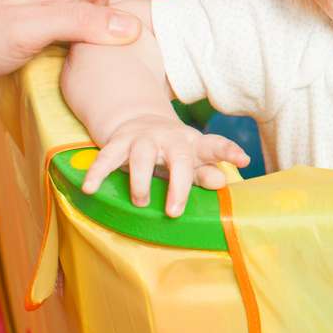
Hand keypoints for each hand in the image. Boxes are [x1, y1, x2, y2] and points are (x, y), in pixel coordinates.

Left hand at [0, 0, 207, 86]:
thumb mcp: (30, 31)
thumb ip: (82, 25)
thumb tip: (135, 29)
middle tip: (197, 5)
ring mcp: (68, 2)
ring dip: (154, 1)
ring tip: (175, 30)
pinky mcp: (59, 23)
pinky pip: (107, 15)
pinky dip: (132, 23)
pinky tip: (134, 49)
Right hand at [80, 112, 250, 216]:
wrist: (139, 121)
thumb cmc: (172, 151)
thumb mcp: (190, 159)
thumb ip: (204, 172)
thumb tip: (222, 183)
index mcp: (192, 143)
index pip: (214, 145)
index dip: (229, 151)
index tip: (243, 160)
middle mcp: (169, 138)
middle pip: (178, 157)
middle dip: (178, 184)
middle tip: (174, 211)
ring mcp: (142, 139)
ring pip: (141, 155)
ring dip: (140, 180)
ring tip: (141, 202)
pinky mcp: (117, 143)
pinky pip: (106, 158)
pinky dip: (97, 173)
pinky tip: (90, 189)